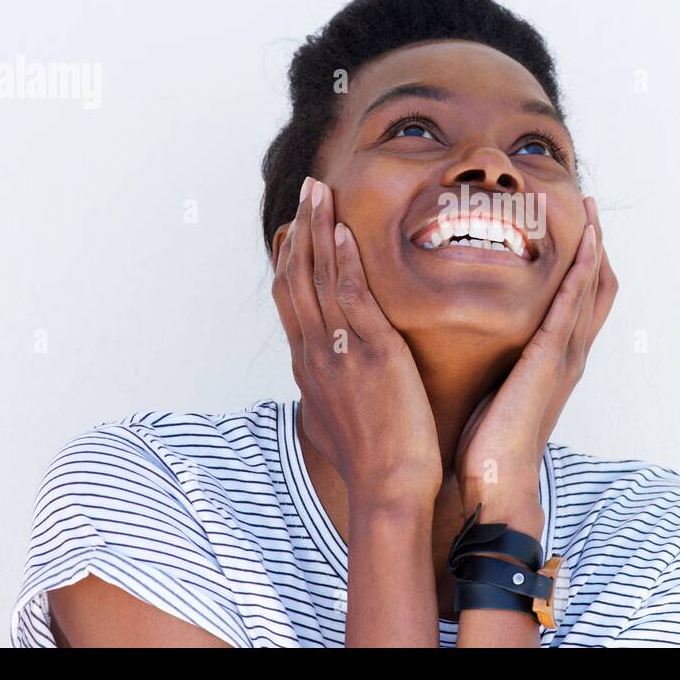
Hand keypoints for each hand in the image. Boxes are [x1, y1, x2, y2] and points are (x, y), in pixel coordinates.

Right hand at [272, 176, 442, 507]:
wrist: (388, 489)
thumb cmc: (372, 464)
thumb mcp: (336, 425)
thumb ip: (327, 398)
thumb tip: (321, 394)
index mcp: (310, 368)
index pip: (291, 301)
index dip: (291, 258)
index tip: (294, 226)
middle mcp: (316, 355)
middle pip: (296, 279)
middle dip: (300, 230)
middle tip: (307, 190)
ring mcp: (340, 352)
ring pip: (319, 279)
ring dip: (317, 230)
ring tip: (320, 191)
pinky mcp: (372, 355)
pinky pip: (351, 298)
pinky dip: (343, 261)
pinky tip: (342, 231)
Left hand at [453, 196, 617, 515]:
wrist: (496, 481)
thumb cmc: (488, 444)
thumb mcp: (496, 392)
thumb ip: (500, 366)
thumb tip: (482, 347)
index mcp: (557, 361)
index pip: (582, 302)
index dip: (585, 265)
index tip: (578, 230)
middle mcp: (570, 354)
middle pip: (598, 288)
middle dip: (598, 246)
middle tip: (592, 206)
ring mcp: (565, 356)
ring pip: (593, 290)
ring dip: (595, 248)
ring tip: (592, 211)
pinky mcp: (550, 360)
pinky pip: (572, 306)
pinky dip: (582, 272)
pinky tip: (584, 245)